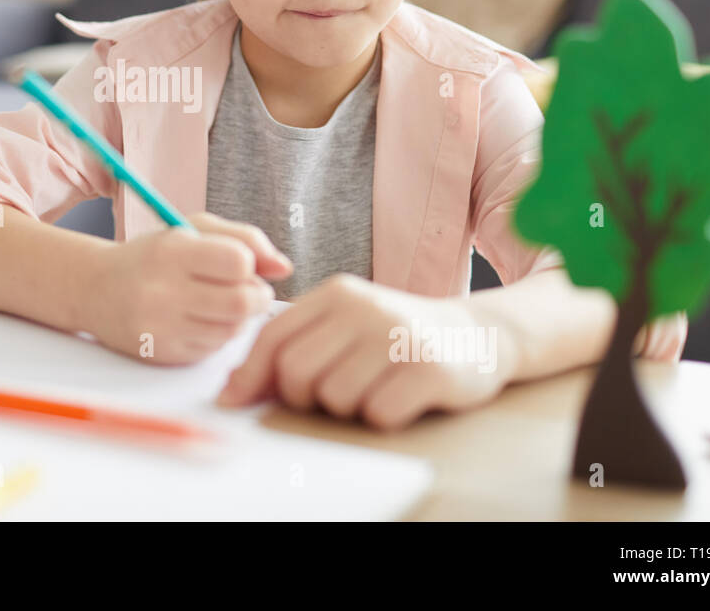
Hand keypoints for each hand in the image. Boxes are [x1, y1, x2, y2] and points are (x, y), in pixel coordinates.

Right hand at [82, 212, 292, 364]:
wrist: (96, 290)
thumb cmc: (155, 255)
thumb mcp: (192, 230)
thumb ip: (244, 239)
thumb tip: (285, 268)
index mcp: (171, 252)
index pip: (238, 262)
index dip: (249, 264)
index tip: (239, 264)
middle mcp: (163, 291)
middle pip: (242, 302)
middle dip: (256, 296)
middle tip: (248, 290)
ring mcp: (161, 327)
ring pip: (232, 329)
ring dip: (238, 316)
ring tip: (219, 302)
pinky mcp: (163, 354)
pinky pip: (214, 347)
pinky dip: (218, 333)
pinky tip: (199, 319)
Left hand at [217, 273, 520, 429]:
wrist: (478, 335)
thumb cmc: (395, 337)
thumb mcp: (344, 325)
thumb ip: (292, 347)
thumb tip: (232, 391)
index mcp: (338, 293)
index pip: (273, 336)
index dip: (249, 375)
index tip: (234, 401)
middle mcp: (366, 308)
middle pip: (296, 372)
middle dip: (302, 397)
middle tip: (329, 394)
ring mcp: (400, 336)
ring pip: (335, 398)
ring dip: (347, 408)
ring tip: (372, 388)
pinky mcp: (430, 369)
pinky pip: (378, 413)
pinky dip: (382, 416)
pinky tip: (400, 396)